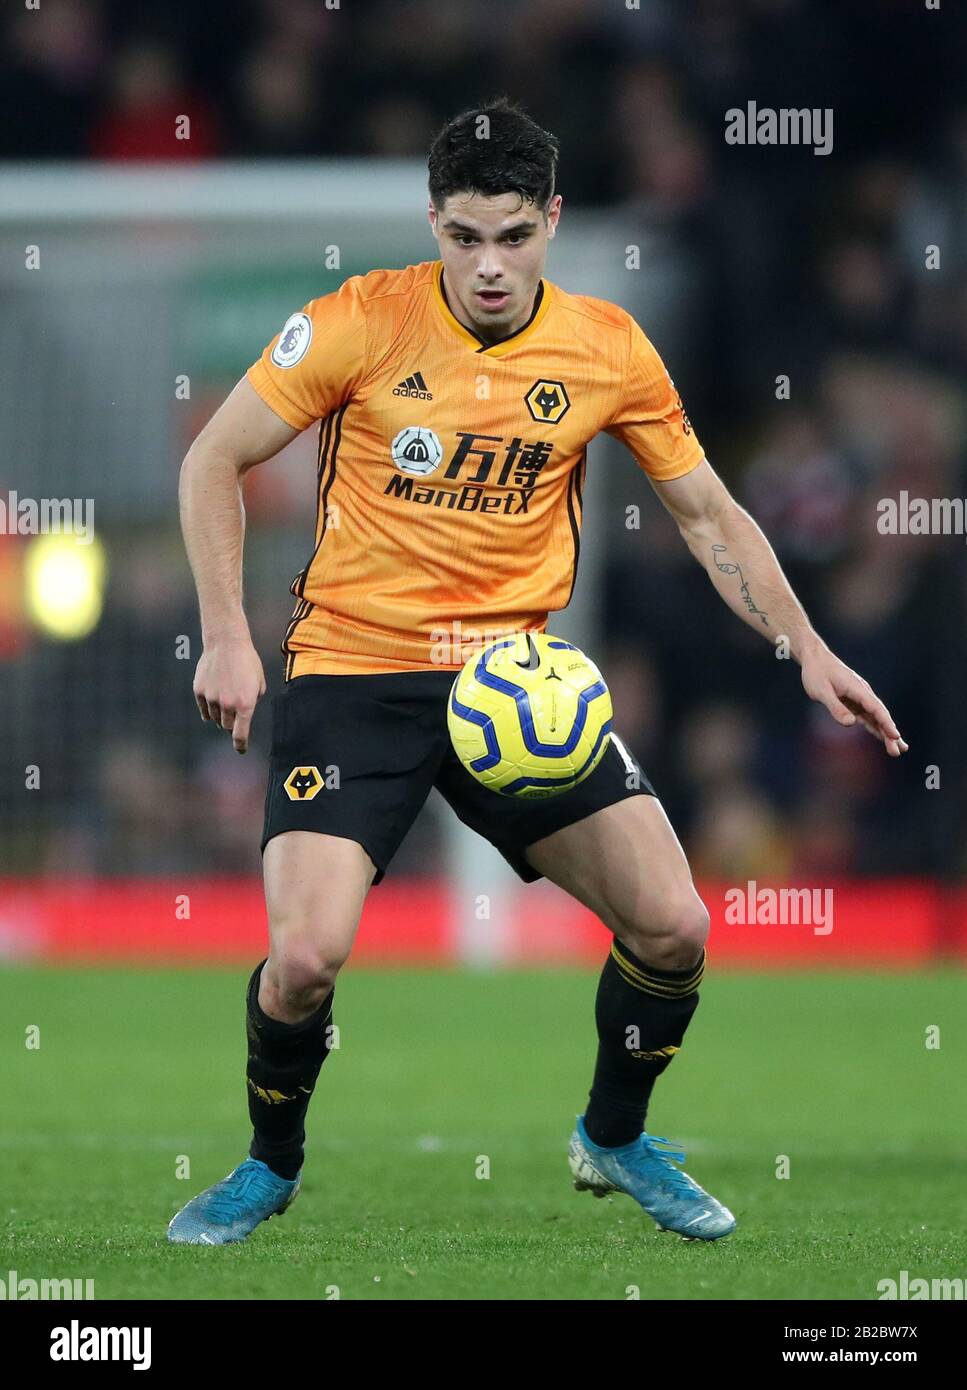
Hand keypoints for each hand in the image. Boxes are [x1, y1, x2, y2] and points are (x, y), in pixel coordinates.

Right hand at [193, 635, 265, 753]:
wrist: (226, 642)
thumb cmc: (247, 661)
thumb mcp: (259, 682)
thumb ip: (254, 701)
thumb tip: (244, 713)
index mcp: (245, 704)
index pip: (240, 734)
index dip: (240, 745)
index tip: (240, 750)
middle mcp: (227, 704)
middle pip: (226, 726)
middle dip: (231, 723)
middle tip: (234, 712)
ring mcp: (211, 698)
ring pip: (214, 718)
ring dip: (220, 714)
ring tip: (225, 698)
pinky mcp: (199, 691)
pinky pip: (204, 709)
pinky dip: (208, 709)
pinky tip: (213, 700)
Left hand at [800, 643, 907, 757]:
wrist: (814, 658)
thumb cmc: (816, 673)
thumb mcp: (822, 691)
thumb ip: (836, 707)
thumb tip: (851, 723)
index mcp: (857, 689)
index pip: (876, 708)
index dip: (886, 723)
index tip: (895, 736)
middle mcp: (862, 693)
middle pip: (879, 715)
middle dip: (889, 733)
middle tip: (899, 751)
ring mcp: (859, 697)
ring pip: (875, 718)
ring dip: (885, 733)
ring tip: (898, 749)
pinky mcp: (853, 701)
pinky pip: (867, 716)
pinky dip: (875, 727)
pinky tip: (882, 737)